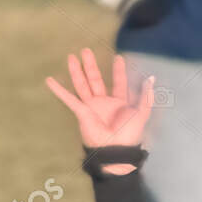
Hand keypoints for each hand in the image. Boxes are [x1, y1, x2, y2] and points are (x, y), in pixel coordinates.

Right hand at [45, 49, 154, 170]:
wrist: (115, 151)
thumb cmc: (128, 135)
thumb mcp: (141, 114)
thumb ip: (146, 97)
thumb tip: (151, 78)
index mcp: (119, 104)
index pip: (119, 83)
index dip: (119, 71)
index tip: (119, 58)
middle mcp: (104, 104)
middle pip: (96, 80)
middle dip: (91, 66)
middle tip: (86, 50)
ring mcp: (92, 107)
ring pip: (82, 85)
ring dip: (76, 72)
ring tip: (71, 57)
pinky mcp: (81, 112)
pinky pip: (68, 99)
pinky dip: (59, 90)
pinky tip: (50, 80)